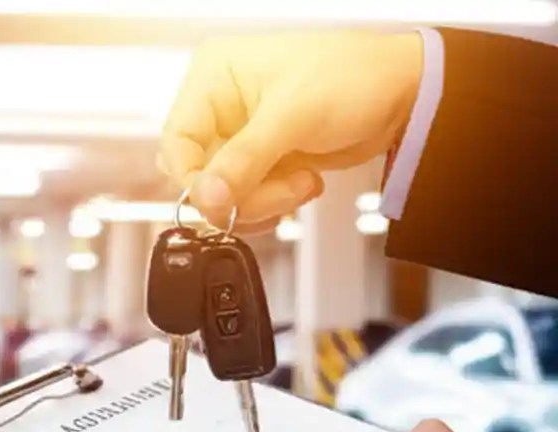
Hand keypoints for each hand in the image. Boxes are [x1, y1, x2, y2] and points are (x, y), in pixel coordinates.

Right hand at [160, 31, 424, 231]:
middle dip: (239, 193)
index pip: (177, 142)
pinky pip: (246, 197)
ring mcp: (240, 135)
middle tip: (278, 192)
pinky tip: (303, 184)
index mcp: (213, 77)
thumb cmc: (355, 76)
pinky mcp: (262, 159)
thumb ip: (243, 161)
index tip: (221, 201)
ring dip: (261, 201)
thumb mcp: (293, 116)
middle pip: (199, 173)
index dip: (196, 179)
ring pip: (223, 192)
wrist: (406, 94)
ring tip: (301, 184)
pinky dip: (271, 204)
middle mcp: (220, 105)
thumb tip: (205, 198)